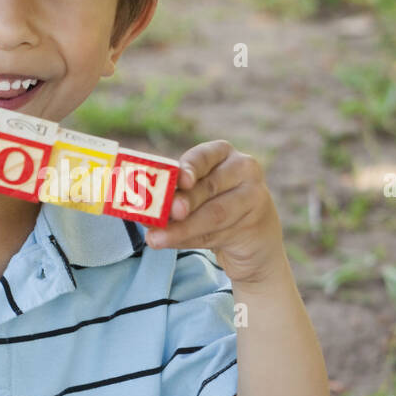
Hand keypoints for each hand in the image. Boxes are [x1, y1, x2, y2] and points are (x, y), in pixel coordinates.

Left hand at [144, 139, 284, 285]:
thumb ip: (172, 196)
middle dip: (183, 202)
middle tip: (162, 216)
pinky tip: (173, 243)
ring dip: (182, 229)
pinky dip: (191, 240)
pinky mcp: (255, 225)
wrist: (253, 236)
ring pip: (214, 214)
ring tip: (156, 239)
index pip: (203, 156)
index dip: (190, 167)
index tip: (181, 180)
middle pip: (209, 187)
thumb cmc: (214, 205)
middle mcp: (243, 169)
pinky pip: (218, 234)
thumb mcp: (195, 193)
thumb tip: (140, 207)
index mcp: (221, 152)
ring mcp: (254, 196)